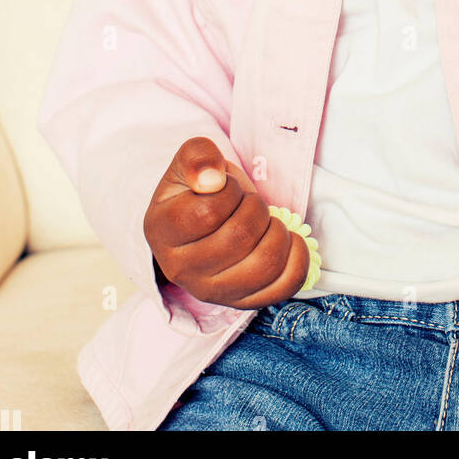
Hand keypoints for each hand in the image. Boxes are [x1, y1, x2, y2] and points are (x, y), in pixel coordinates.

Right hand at [143, 137, 309, 309]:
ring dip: (277, 231)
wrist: (206, 220)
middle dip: (255, 208)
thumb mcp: (192, 161)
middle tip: (250, 202)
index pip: (208, 212)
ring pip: (264, 264)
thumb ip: (197, 156)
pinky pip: (284, 286)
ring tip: (266, 222)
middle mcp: (181, 270)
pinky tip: (289, 239)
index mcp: (161, 231)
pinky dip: (297, 257)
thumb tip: (212, 179)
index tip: (228, 187)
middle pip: (240, 237)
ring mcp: (211, 292)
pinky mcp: (242, 302)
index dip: (230, 191)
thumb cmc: (200, 189)